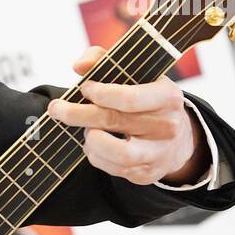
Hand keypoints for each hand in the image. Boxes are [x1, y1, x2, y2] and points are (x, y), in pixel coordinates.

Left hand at [46, 46, 206, 185]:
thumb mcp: (135, 76)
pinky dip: (95, 156)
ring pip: (116, 152)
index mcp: (167, 97)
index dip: (100, 93)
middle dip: (76, 114)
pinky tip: (95, 145)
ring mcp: (158, 153)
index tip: (84, 88)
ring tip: (88, 130)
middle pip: (113, 121)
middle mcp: (167, 126)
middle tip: (57, 108)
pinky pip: (113, 169)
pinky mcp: (146, 174)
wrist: (176, 139)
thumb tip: (79, 65)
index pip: (129, 98)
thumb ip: (103, 61)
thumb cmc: (146, 101)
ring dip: (91, 140)